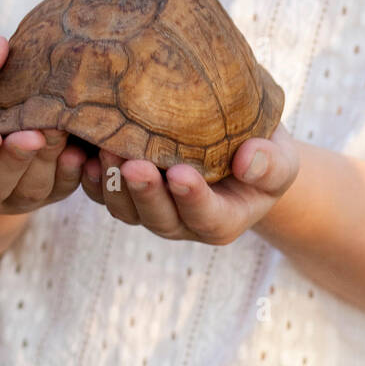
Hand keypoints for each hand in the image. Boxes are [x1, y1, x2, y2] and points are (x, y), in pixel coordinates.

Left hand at [80, 123, 299, 243]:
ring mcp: (152, 209)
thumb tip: (249, 160)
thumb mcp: (282, 157)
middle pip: (159, 218)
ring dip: (112, 184)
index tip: (180, 173)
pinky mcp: (127, 191)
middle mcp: (183, 223)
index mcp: (223, 221)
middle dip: (144, 193)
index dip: (192, 199)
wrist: (239, 142)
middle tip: (133, 163)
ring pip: (126, 209)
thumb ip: (271, 163)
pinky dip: (91, 177)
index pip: (207, 218)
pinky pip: (103, 193)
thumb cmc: (264, 149)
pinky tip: (82, 152)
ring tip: (104, 151)